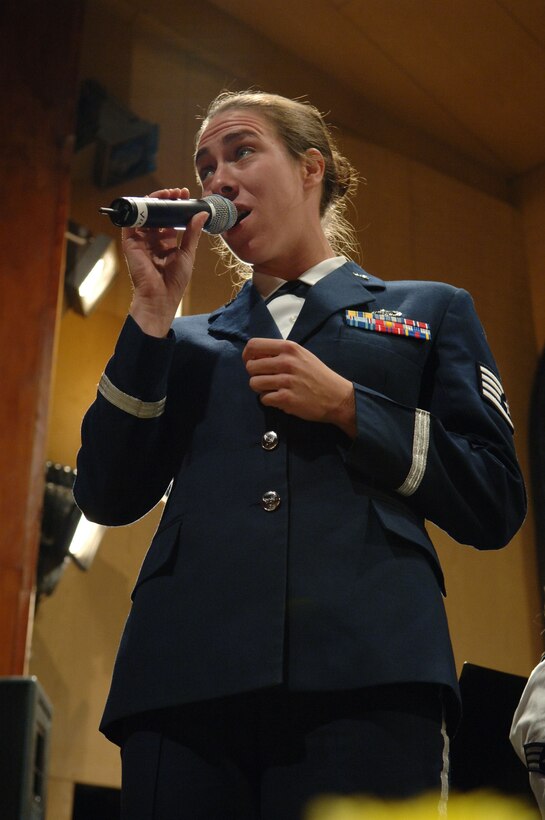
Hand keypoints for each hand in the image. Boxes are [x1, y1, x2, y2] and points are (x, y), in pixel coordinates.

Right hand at [123, 188, 208, 336]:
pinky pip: (131, 222)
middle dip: (167, 201)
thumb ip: (192, 233)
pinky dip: (139, 210)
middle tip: (177, 192)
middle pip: (158, 214)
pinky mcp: (130, 243)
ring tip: (167, 194)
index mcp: (166, 243)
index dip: (177, 206)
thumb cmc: (174, 282)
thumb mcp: (187, 254)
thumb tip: (201, 214)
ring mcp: (141, 240)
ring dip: (154, 202)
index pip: (170, 219)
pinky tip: (150, 202)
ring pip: (145, 215)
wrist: (160, 297)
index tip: (185, 195)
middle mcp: (153, 240)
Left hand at [243, 338, 355, 436]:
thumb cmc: (318, 375)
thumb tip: (256, 356)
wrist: (337, 397)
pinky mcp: (286, 398)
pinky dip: (269, 400)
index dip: (247, 355)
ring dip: (260, 389)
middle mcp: (287, 362)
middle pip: (250, 366)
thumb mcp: (302, 356)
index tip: (251, 362)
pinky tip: (280, 399)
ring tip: (273, 389)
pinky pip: (264, 398)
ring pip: (254, 383)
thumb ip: (280, 353)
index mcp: (289, 348)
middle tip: (266, 379)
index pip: (254, 345)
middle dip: (254, 374)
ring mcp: (286, 380)